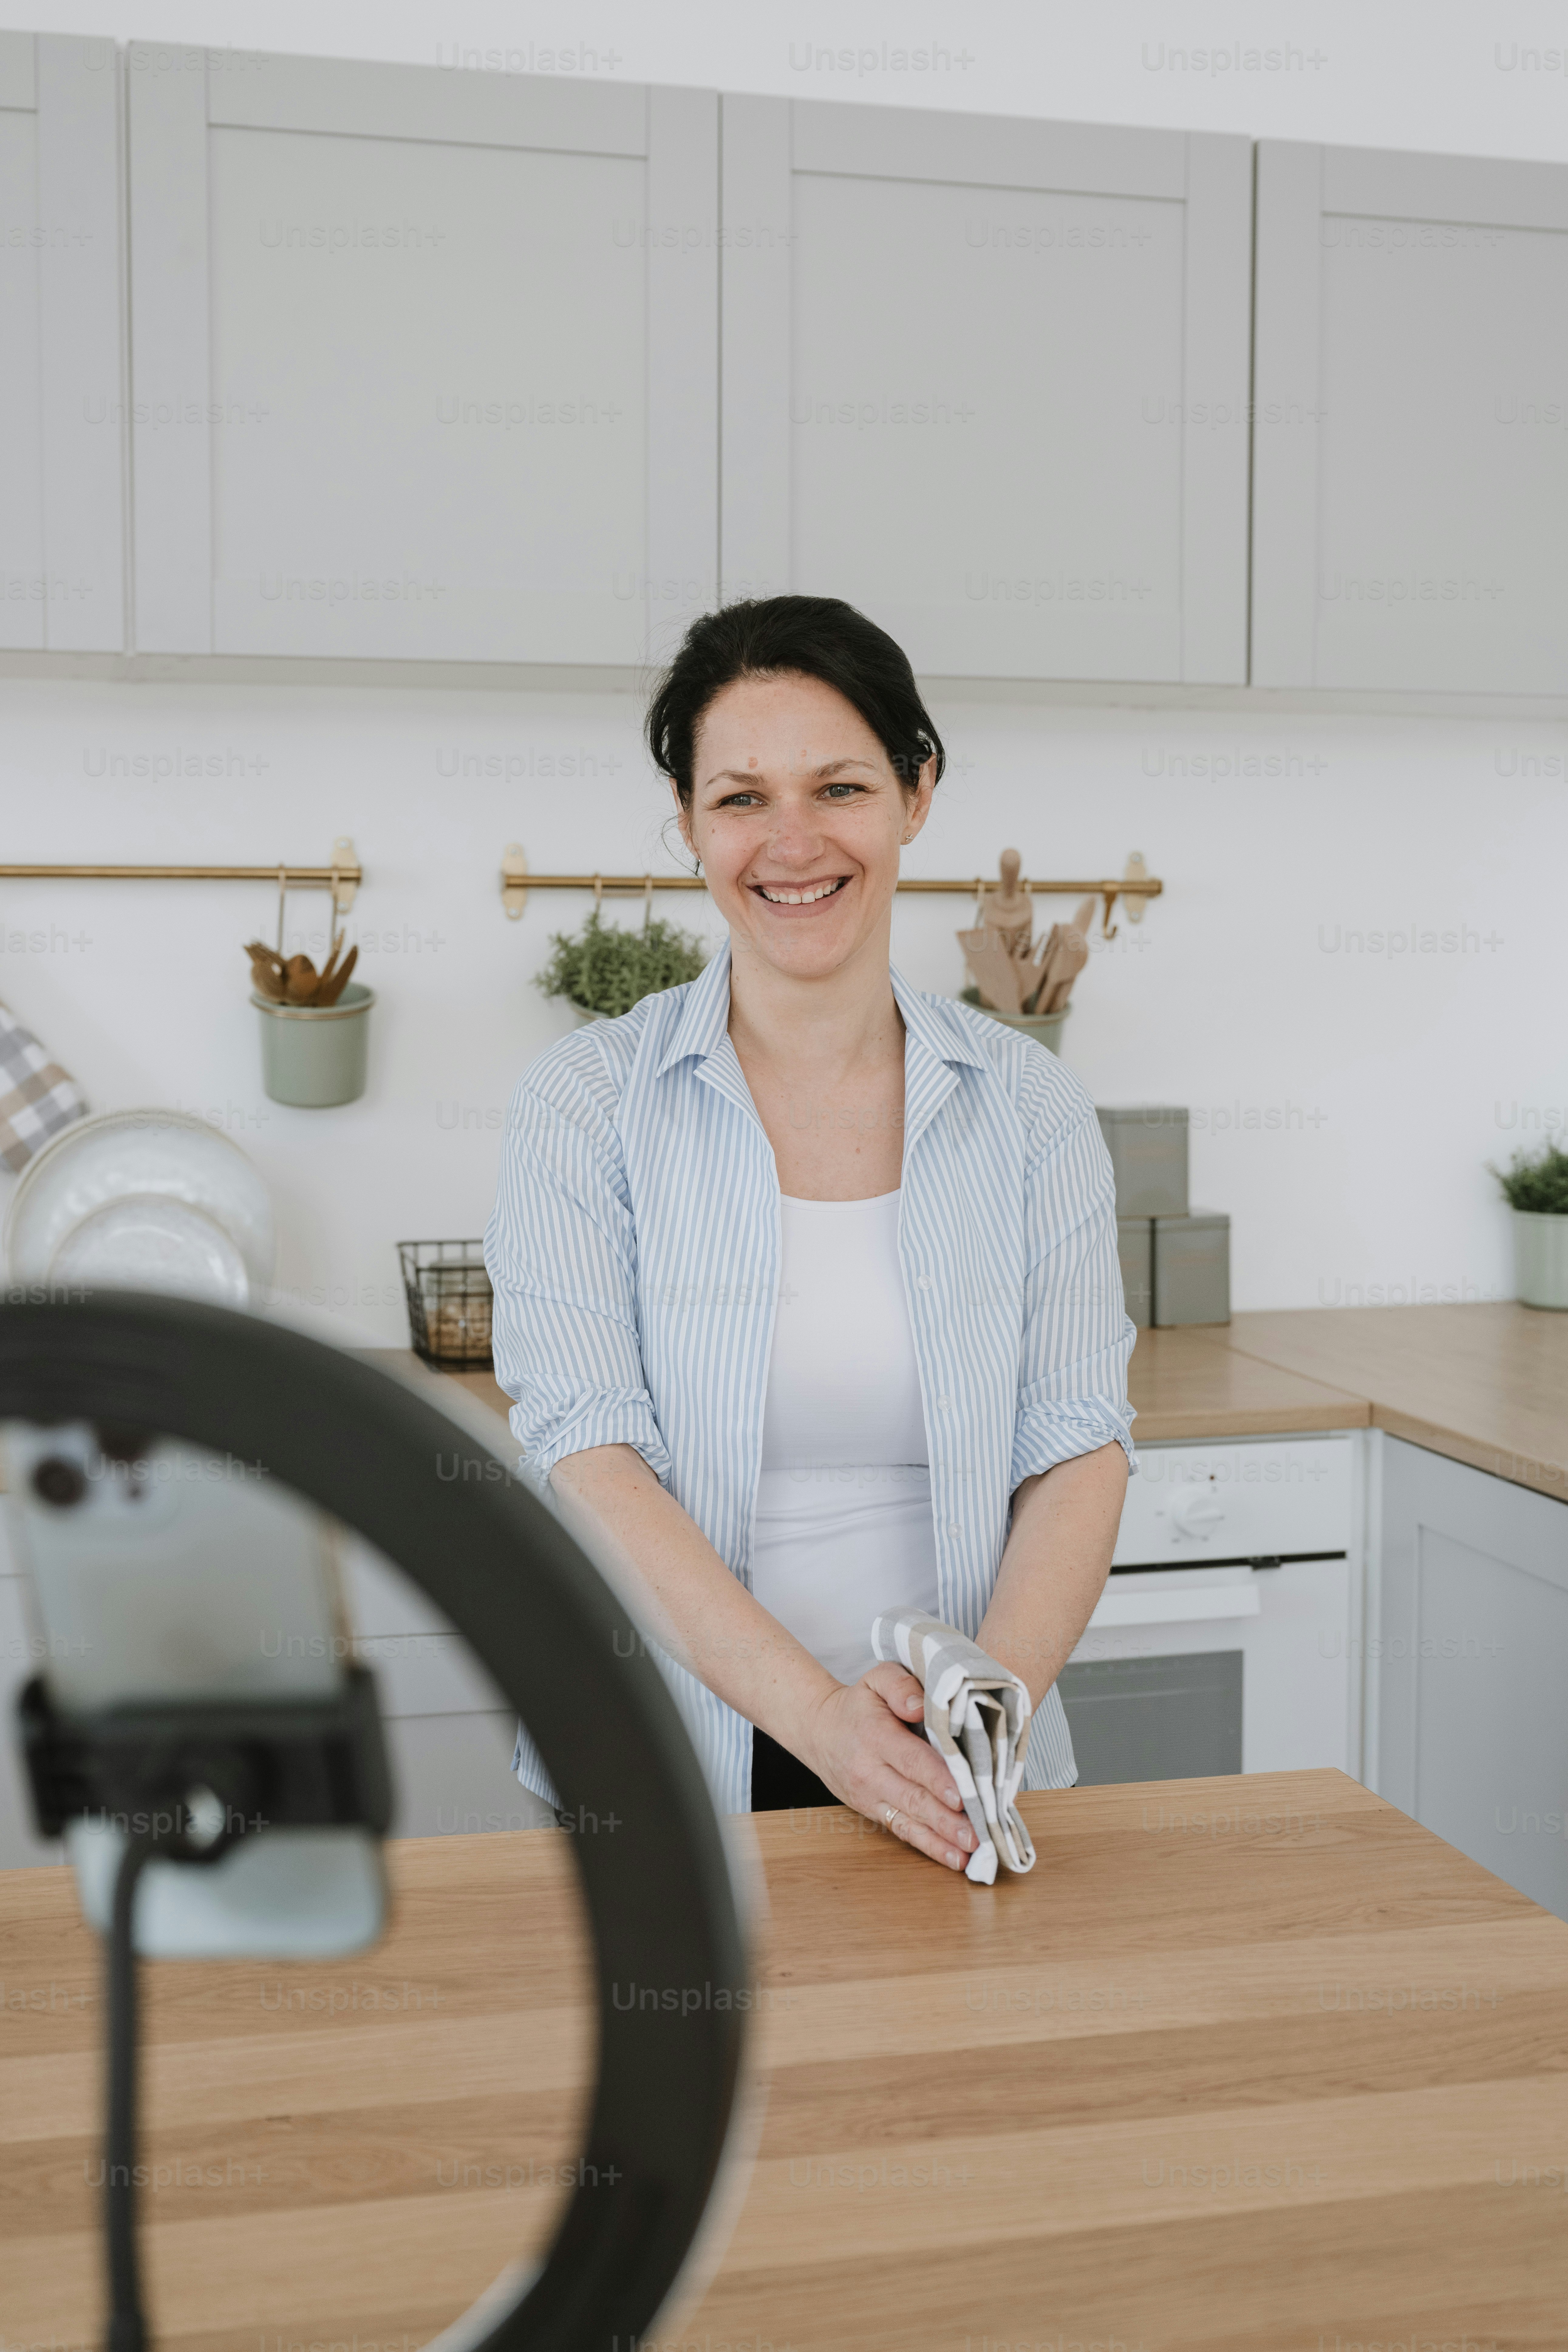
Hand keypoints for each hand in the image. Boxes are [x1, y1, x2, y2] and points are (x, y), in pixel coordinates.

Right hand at [793, 1663, 977, 1872]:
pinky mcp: (872, 1811)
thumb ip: (900, 1685)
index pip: (910, 1759)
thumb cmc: (858, 1705)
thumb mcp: (876, 1679)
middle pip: (913, 1797)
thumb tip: (920, 1706)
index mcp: (875, 1735)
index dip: (937, 1779)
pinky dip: (928, 1846)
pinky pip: (901, 1831)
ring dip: (941, 1839)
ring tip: (970, 1851)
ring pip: (908, 1820)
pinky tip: (952, 1858)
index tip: (961, 1795)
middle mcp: (870, 1770)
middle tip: (976, 1833)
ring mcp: (870, 1795)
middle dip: (946, 1819)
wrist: (819, 1731)